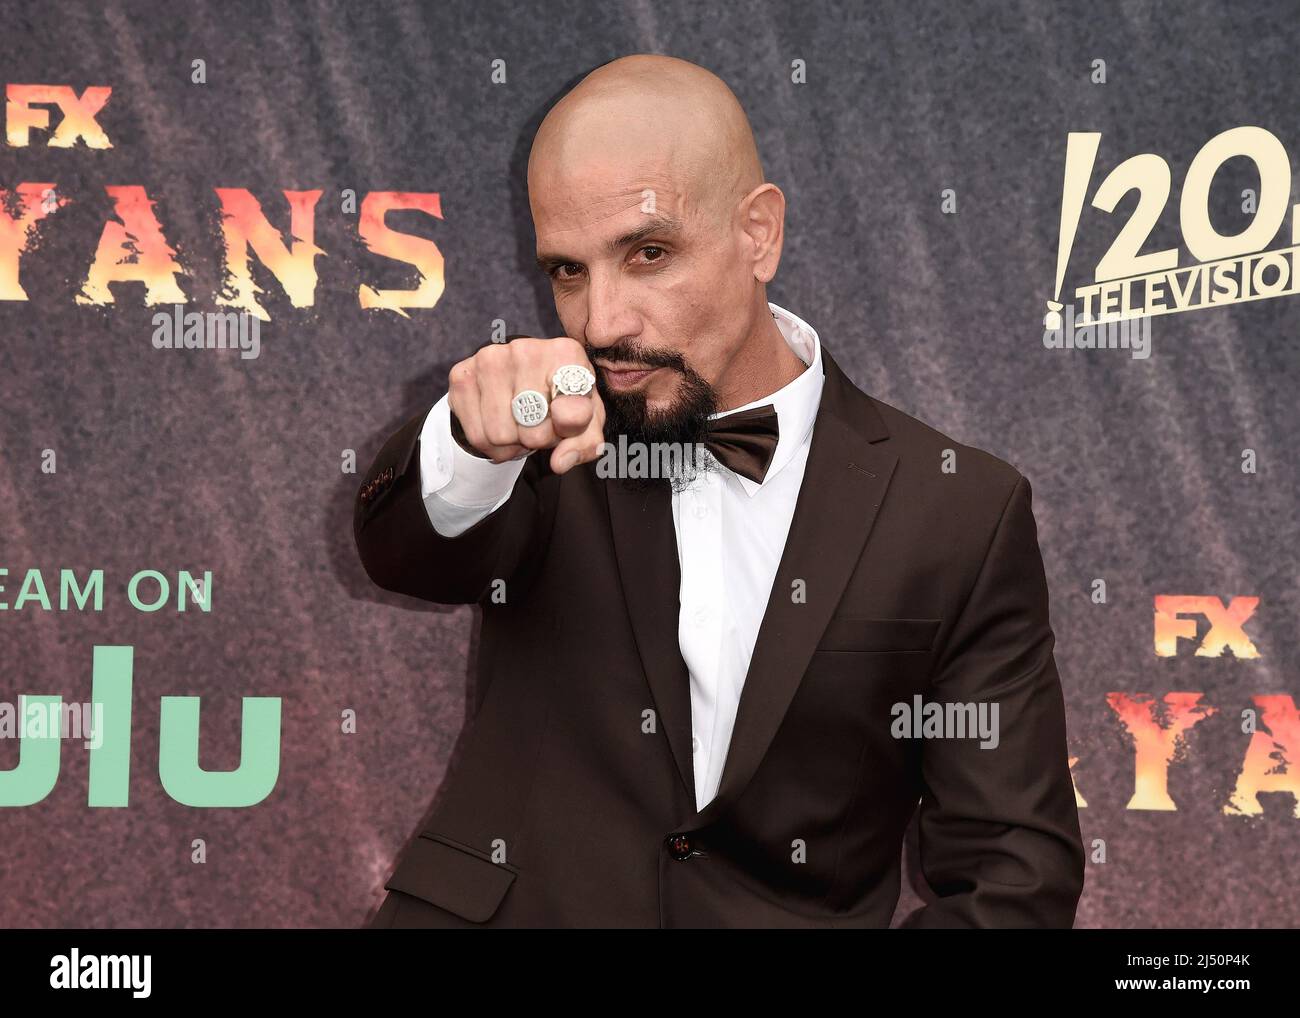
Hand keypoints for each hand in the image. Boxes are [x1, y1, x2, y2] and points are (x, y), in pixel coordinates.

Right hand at [447, 336, 604, 474]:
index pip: (573, 413)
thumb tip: (560, 462)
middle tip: (539, 423)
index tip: (565, 421)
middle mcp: (526, 349)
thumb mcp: (585, 419)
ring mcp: (490, 359)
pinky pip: (477, 435)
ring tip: (520, 424)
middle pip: (535, 432)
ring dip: (513, 443)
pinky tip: (500, 424)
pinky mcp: (462, 375)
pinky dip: (491, 444)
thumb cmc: (559, 398)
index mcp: (566, 354)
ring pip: (501, 437)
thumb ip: (584, 443)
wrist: (518, 379)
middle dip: (539, 439)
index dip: (568, 430)